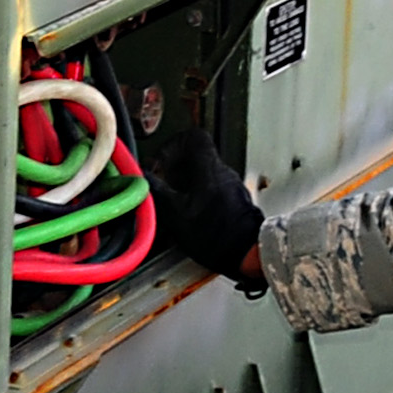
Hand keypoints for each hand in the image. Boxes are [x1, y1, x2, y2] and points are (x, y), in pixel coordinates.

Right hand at [149, 126, 265, 287]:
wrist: (249, 255)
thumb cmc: (214, 234)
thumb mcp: (176, 215)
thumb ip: (157, 192)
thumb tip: (143, 178)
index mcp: (209, 169)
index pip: (194, 137)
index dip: (173, 144)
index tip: (162, 162)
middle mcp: (223, 172)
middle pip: (196, 156)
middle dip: (175, 168)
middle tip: (163, 184)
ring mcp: (232, 186)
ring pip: (204, 173)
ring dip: (185, 183)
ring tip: (174, 203)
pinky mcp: (236, 201)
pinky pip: (213, 188)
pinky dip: (198, 196)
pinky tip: (190, 215)